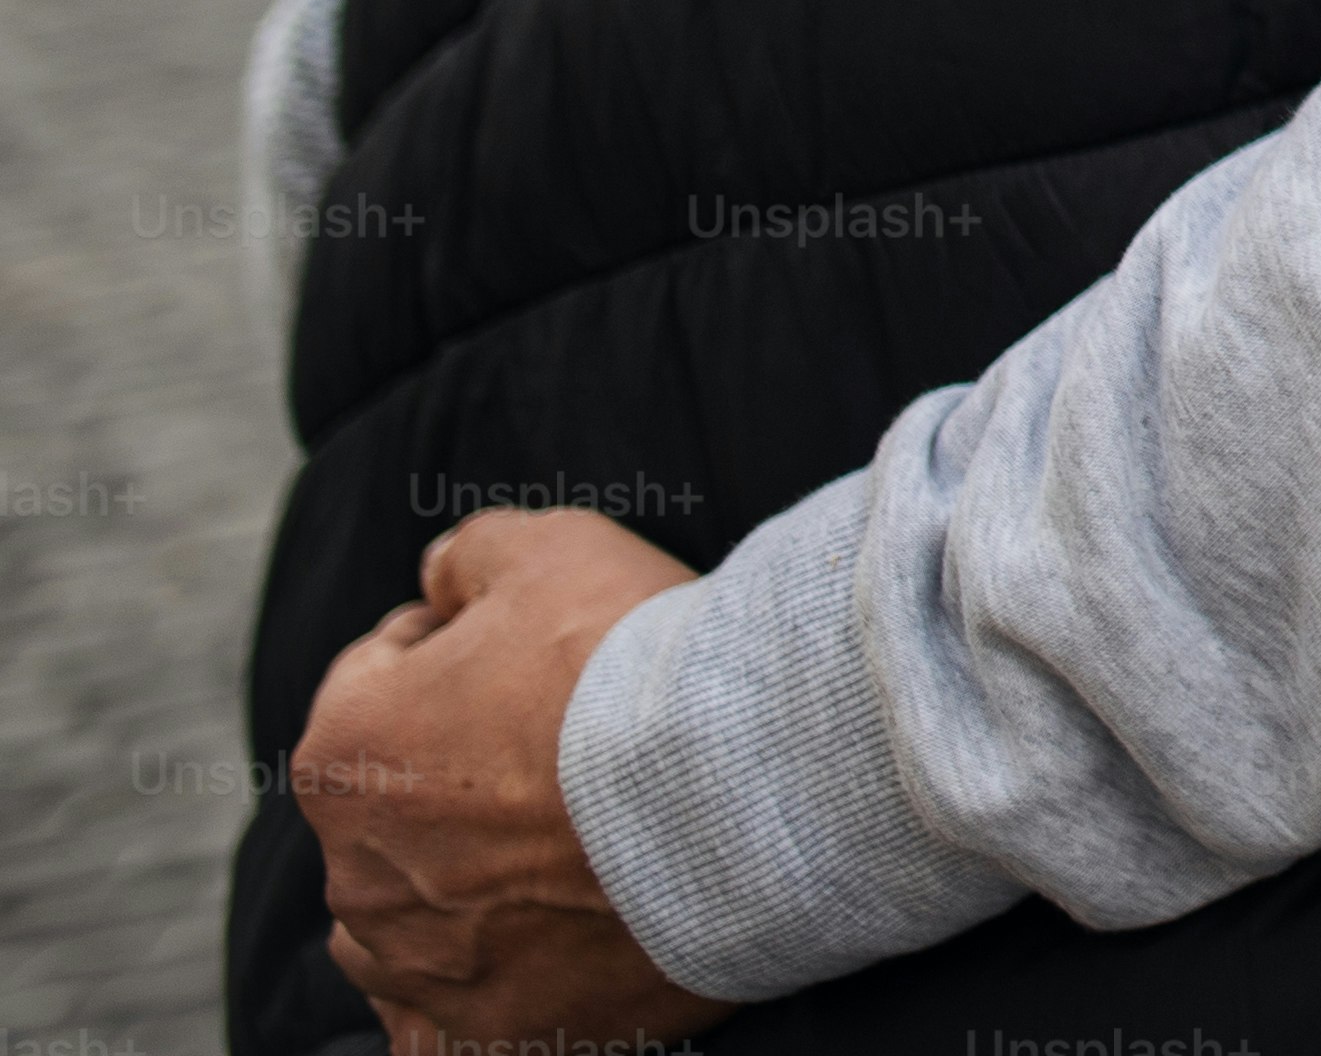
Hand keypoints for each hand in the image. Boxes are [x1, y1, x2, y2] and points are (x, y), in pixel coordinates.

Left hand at [301, 508, 720, 1053]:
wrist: (745, 784)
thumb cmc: (637, 663)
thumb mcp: (550, 545)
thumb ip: (468, 554)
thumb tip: (442, 578)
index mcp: (344, 752)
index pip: (375, 677)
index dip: (456, 644)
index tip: (538, 645)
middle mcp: (357, 870)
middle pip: (392, 804)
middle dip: (458, 769)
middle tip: (569, 737)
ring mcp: (423, 964)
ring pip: (403, 922)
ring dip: (456, 886)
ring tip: (564, 845)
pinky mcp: (494, 1028)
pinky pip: (443, 1029)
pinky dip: (470, 998)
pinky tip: (525, 955)